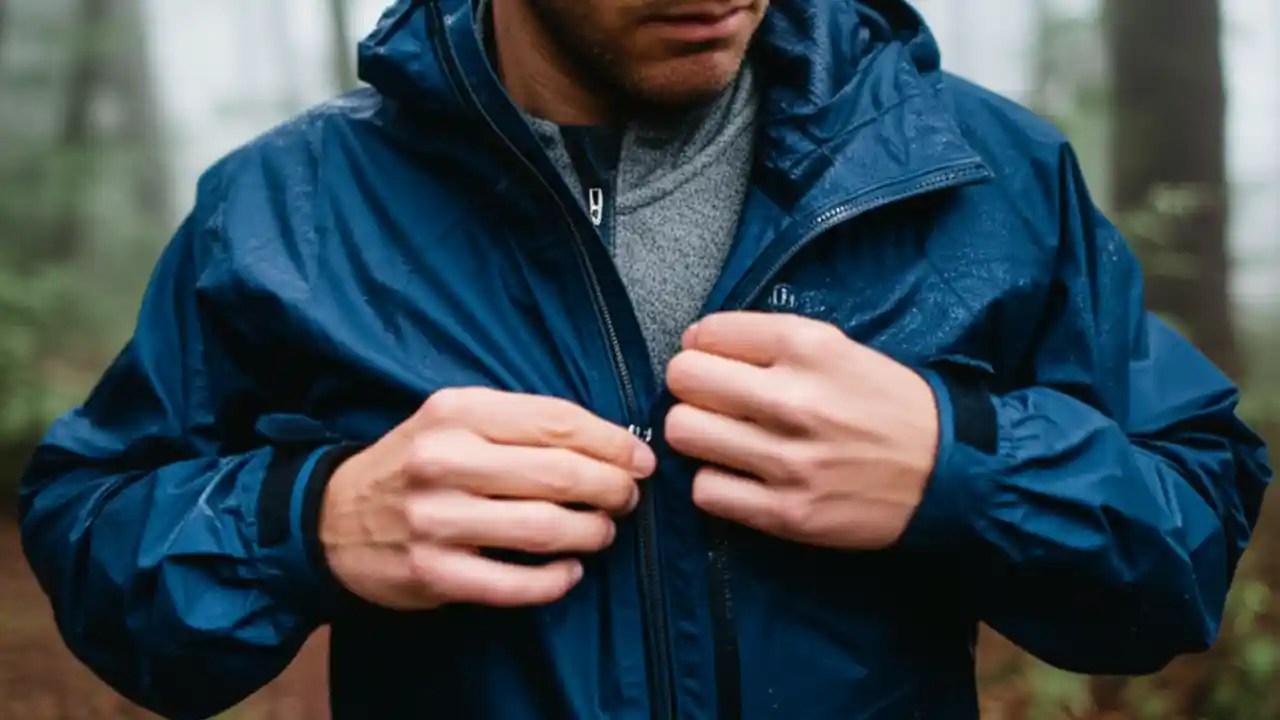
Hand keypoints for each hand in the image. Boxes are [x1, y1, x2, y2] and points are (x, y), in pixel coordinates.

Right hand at [320, 387, 655, 609]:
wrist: (330, 517)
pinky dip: (555, 580)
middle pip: (561, 475)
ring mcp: (436, 520)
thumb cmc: (414, 463)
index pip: (558, 422)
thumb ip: (521, 422)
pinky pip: (514, 583)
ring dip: (591, 533)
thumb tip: (609, 441)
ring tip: (602, 532)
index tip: (639, 458)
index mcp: (458, 411)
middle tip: (626, 497)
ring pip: (545, 529)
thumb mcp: (454, 417)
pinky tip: (568, 572)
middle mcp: (445, 461)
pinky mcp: (432, 572)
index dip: (612, 443)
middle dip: (612, 489)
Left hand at [665, 312, 938, 549]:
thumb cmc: (888, 404)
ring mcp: (788, 460)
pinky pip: (705, 490)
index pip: (708, 332)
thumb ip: (770, 341)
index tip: (717, 362)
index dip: (703, 347)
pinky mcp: (787, 513)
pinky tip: (739, 477)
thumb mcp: (840, 348)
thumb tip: (694, 343)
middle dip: (690, 387)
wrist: (949, 471)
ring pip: (683, 432)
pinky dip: (715, 483)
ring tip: (723, 439)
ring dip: (696, 434)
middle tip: (712, 401)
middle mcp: (794, 399)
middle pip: (684, 378)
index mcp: (808, 347)